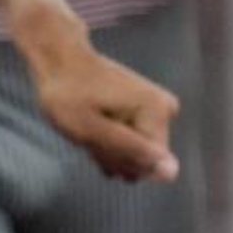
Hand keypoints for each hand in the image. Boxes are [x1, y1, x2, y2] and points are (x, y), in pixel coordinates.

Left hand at [30, 39, 180, 182]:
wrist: (59, 59)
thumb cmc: (68, 93)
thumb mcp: (91, 130)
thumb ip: (132, 151)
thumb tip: (173, 173)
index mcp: (157, 111)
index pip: (145, 165)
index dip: (112, 158)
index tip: (91, 136)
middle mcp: (166, 110)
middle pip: (141, 161)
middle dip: (110, 154)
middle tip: (87, 130)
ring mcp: (157, 110)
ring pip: (134, 154)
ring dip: (107, 149)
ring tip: (88, 127)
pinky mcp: (147, 113)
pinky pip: (131, 143)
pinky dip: (108, 142)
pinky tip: (94, 128)